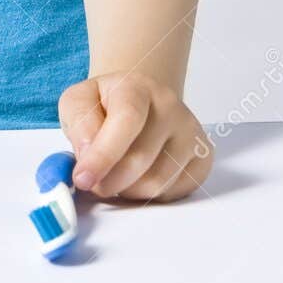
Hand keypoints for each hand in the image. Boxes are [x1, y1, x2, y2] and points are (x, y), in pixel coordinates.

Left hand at [58, 72, 212, 201]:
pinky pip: (172, 193)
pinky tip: (137, 177)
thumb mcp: (79, 102)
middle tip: (93, 183)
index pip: (127, 120)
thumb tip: (88, 156)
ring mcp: (191, 132)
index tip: (83, 178)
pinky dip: (147, 195)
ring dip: (126, 190)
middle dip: (109, 180)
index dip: (103, 155)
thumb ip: (79, 124)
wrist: (140, 102)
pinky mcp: (203, 159)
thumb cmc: (106, 105)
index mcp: (137, 86)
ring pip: (156, 183)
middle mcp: (171, 106)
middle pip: (140, 159)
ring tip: (115, 176)